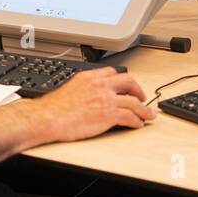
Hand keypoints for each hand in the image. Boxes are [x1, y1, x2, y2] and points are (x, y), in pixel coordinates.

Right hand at [34, 68, 154, 141]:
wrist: (49, 117)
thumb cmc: (54, 108)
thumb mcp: (69, 89)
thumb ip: (82, 89)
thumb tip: (85, 96)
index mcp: (89, 77)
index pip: (111, 72)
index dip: (121, 80)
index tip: (124, 85)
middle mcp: (100, 85)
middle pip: (128, 81)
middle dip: (137, 89)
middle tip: (141, 96)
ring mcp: (106, 99)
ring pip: (134, 101)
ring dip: (144, 109)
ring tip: (148, 114)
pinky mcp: (109, 114)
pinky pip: (130, 116)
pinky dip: (137, 120)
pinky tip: (138, 124)